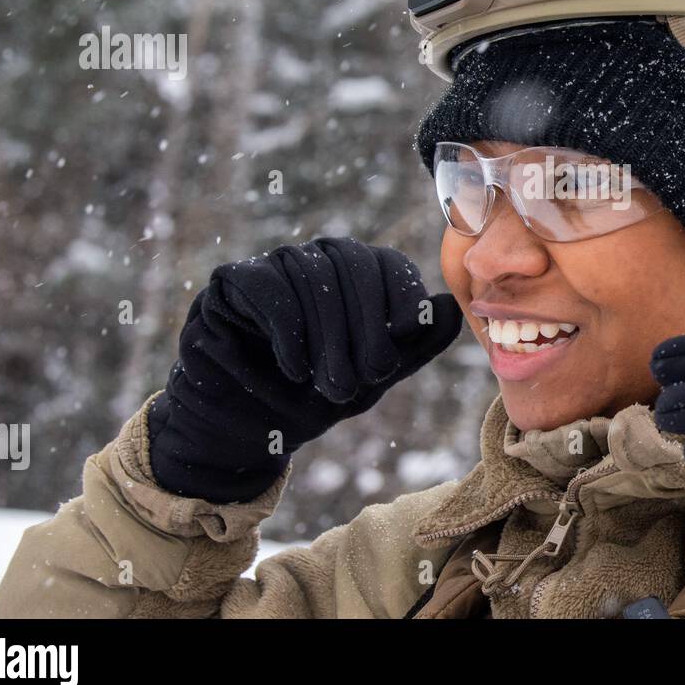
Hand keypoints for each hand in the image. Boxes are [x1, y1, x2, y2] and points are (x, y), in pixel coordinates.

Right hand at [147, 238, 461, 501]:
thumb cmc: (314, 395)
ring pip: (312, 277)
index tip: (406, 335)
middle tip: (370, 376)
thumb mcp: (374, 376)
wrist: (247, 427)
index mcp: (357, 273)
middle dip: (368, 325)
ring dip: (330, 338)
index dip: (401, 296)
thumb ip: (414, 344)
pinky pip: (270, 289)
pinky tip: (294, 369)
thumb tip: (451, 306)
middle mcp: (317, 258)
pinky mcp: (233, 280)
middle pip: (354, 265)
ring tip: (334, 387)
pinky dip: (289, 331)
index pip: (388, 263)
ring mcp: (274, 264)